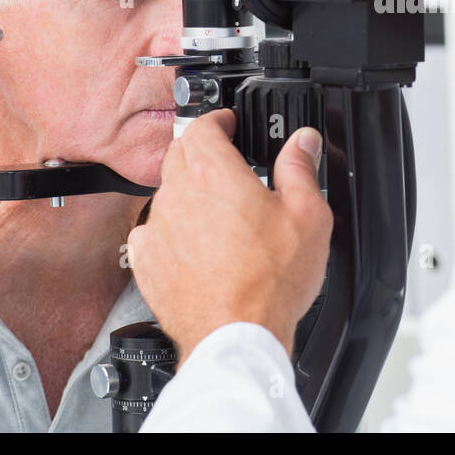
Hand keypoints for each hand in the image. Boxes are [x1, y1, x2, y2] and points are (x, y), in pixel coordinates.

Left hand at [127, 109, 331, 364]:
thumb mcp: (308, 215)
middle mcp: (177, 195)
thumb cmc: (271, 281)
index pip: (202, 126)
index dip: (218, 120)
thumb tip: (302, 142)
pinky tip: (192, 244)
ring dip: (187, 192)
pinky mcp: (146, 262)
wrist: (236, 335)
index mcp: (213, 173)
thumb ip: (300, 169)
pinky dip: (169, 229)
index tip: (229, 124)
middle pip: (178, 153)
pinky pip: (151, 231)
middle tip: (225, 160)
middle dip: (200, 150)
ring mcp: (157, 229)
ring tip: (216, 210)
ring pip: (165, 193)